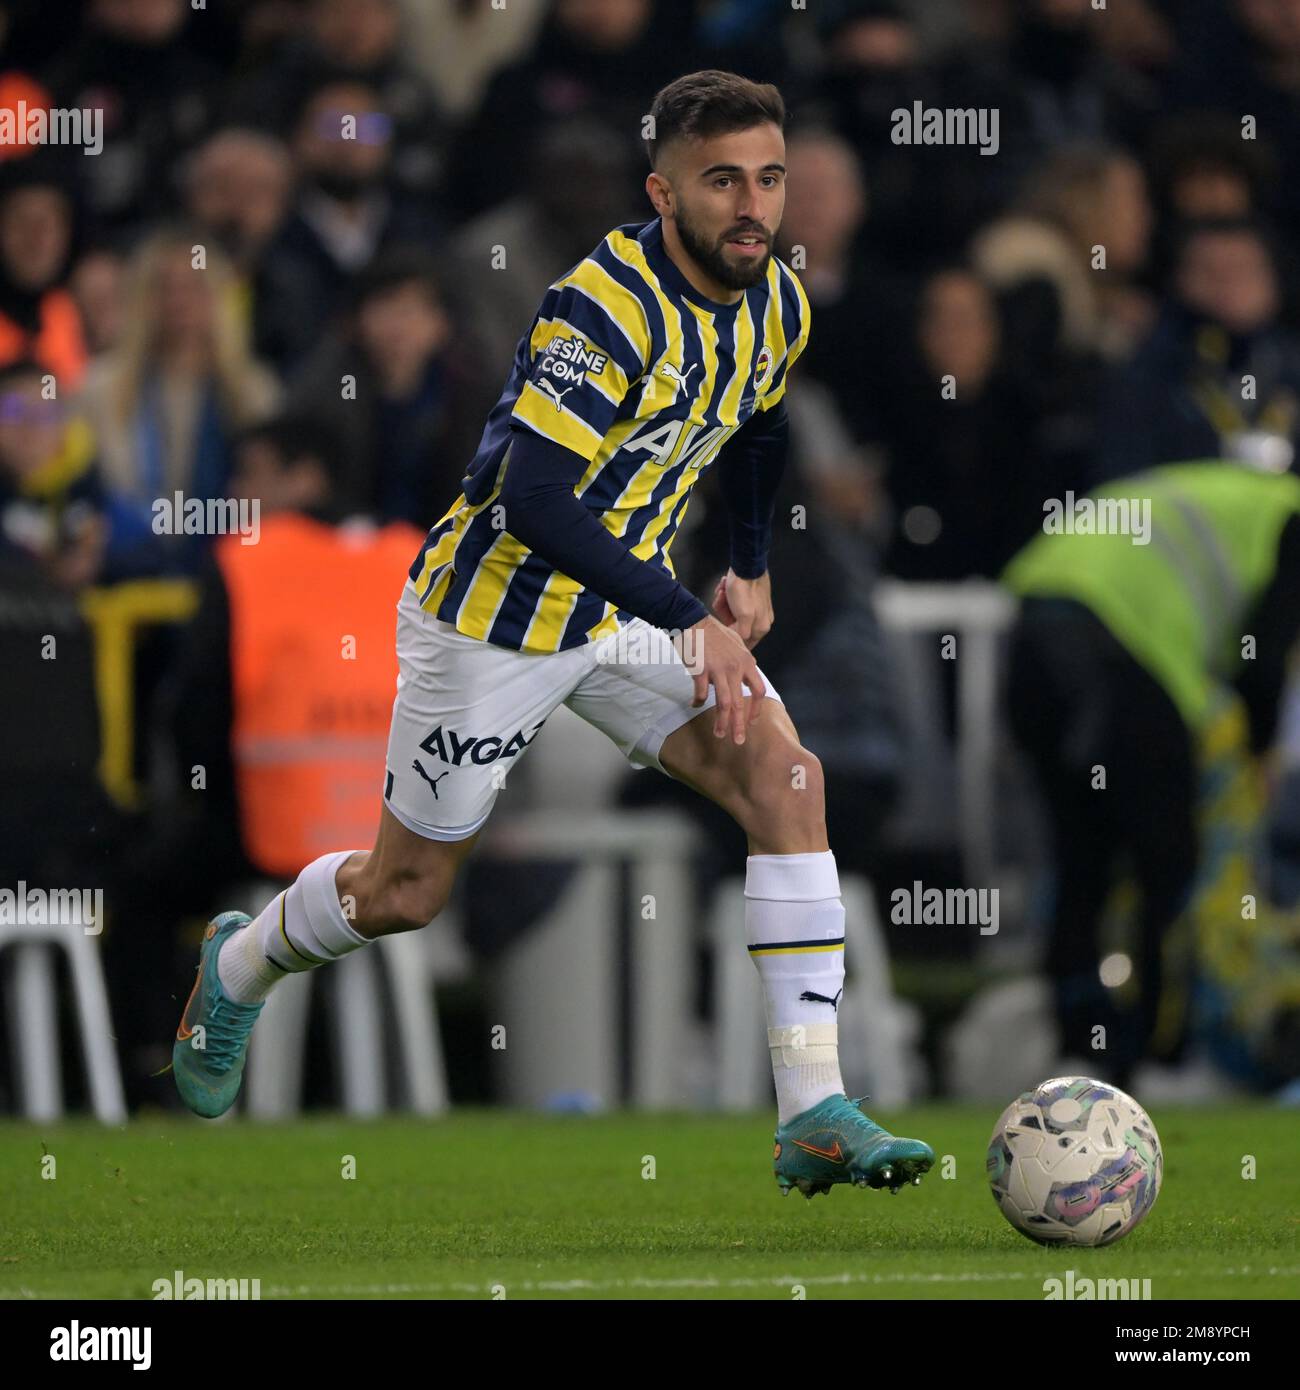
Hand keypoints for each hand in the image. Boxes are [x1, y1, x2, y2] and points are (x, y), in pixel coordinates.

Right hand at [673, 613, 765, 743]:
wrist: (691, 620)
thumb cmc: (713, 631)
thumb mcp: (736, 642)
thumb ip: (744, 659)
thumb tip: (748, 672)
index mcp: (746, 662)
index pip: (759, 690)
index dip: (756, 709)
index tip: (752, 721)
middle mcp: (735, 668)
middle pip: (741, 704)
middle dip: (740, 725)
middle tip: (739, 741)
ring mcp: (718, 670)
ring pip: (723, 704)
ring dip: (722, 723)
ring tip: (719, 735)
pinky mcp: (701, 671)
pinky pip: (700, 693)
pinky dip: (697, 702)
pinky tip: (694, 705)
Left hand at [711, 568, 772, 648]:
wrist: (746, 565)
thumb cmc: (744, 590)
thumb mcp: (744, 616)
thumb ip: (742, 633)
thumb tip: (739, 642)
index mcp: (761, 628)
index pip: (744, 644)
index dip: (731, 637)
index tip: (721, 628)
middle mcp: (760, 620)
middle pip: (735, 627)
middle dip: (725, 614)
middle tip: (722, 601)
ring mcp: (754, 608)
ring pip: (732, 614)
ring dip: (724, 604)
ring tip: (723, 592)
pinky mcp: (748, 597)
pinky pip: (733, 602)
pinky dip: (726, 596)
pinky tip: (724, 588)